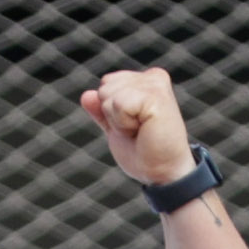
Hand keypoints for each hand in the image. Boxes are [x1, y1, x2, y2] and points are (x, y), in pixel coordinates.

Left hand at [79, 67, 195, 185]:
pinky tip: (143, 129)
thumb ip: (102, 110)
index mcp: (146, 80)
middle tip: (137, 130)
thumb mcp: (117, 127)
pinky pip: (118, 104)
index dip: (110, 111)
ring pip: (109, 94)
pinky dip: (123, 123)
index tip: (133, 124)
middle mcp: (153, 78)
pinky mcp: (156, 96)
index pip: (106, 83)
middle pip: (105, 87)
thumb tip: (86, 95)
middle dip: (112, 114)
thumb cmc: (145, 151)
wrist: (162, 171)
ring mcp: (155, 85)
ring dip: (118, 120)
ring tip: (140, 130)